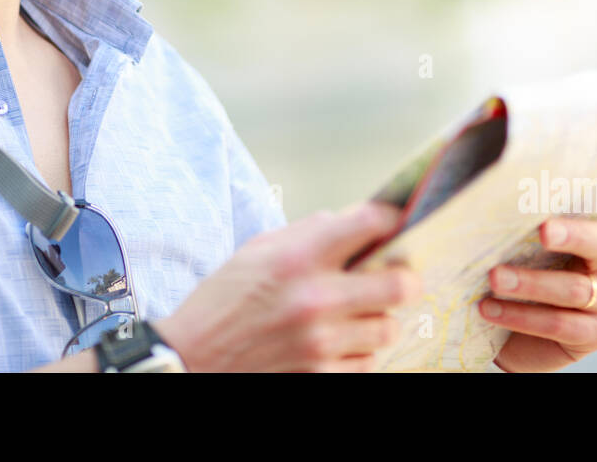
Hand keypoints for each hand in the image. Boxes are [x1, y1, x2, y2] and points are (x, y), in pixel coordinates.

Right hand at [156, 202, 422, 371]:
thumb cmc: (224, 299)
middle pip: (400, 285)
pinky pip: (368, 362)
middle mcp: (315, 299)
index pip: (370, 224)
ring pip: (388, 328)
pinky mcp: (320, 378)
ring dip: (380, 318)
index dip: (393, 217)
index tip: (397, 221)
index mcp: (298, 257)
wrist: (191, 360)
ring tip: (360, 313)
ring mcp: (320, 344)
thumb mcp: (259, 250)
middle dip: (405, 278)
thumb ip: (310, 233)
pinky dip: (360, 351)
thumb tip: (357, 220)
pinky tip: (338, 341)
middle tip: (399, 276)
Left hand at [479, 217, 596, 371]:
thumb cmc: (515, 272)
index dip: (577, 210)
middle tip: (540, 232)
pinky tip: (490, 310)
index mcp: (594, 232)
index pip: (596, 214)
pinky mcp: (596, 334)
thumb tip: (484, 183)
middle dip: (570, 236)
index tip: (550, 207)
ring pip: (575, 289)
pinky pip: (561, 324)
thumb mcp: (515, 245)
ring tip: (493, 278)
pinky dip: (523, 317)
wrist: (511, 333)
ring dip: (531, 283)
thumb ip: (514, 220)